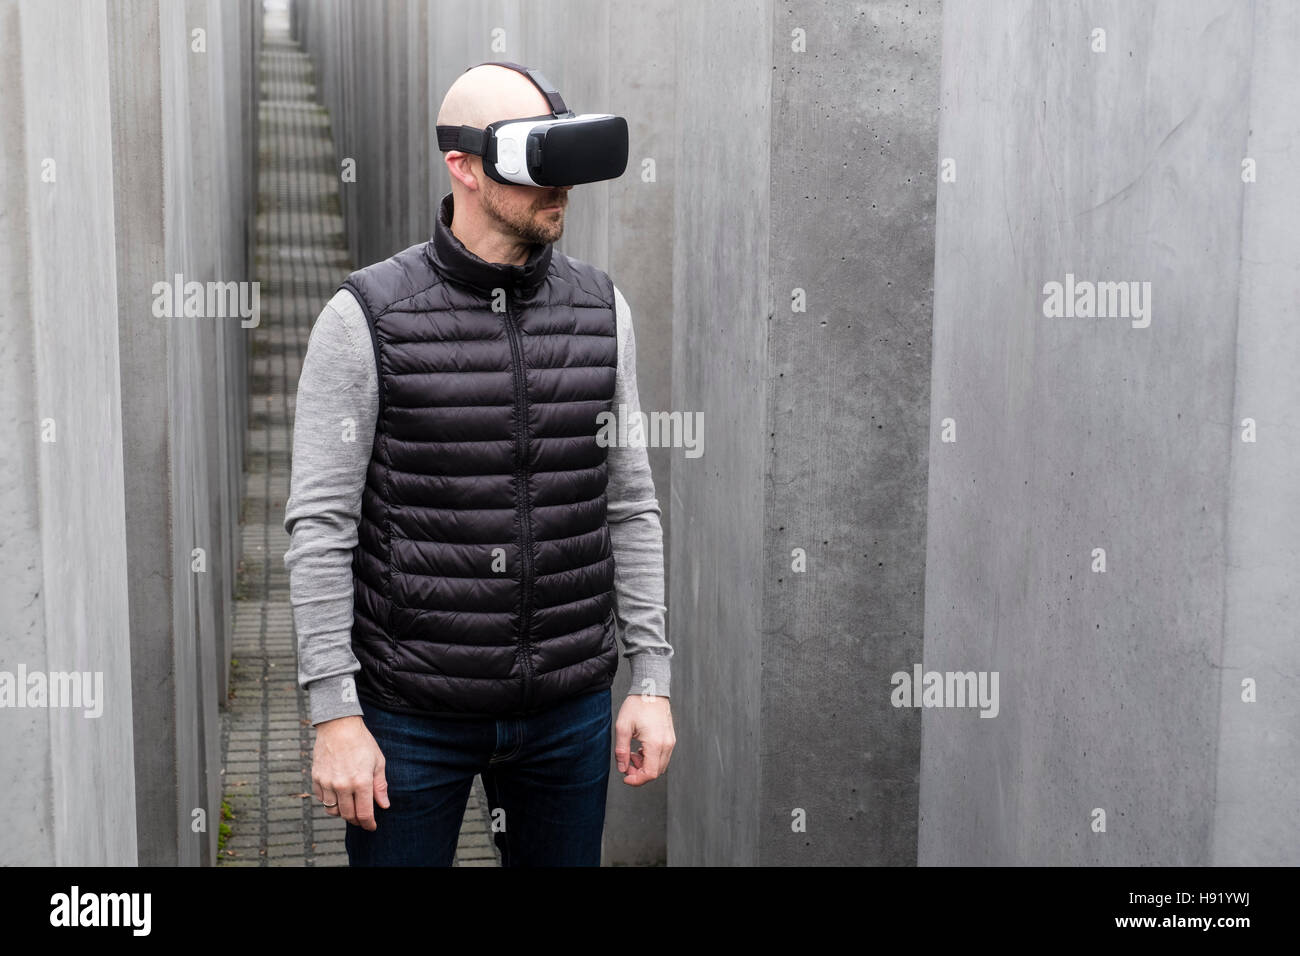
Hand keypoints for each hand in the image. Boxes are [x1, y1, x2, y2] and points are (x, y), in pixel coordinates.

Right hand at [311, 715, 389, 829]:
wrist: (339, 726)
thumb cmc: (362, 742)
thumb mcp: (378, 762)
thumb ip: (380, 786)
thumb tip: (384, 805)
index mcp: (361, 781)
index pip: (364, 814)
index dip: (368, 824)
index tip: (372, 827)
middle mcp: (343, 785)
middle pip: (348, 815)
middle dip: (356, 820)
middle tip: (362, 818)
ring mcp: (328, 782)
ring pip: (332, 810)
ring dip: (342, 813)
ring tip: (350, 807)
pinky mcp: (317, 778)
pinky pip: (322, 799)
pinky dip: (330, 801)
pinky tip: (338, 795)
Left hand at [614, 695, 674, 785]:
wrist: (651, 689)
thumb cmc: (637, 705)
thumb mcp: (623, 727)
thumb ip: (621, 751)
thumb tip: (622, 768)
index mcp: (655, 743)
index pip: (650, 773)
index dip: (636, 780)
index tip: (625, 777)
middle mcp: (666, 745)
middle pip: (656, 772)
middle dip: (639, 773)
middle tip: (626, 764)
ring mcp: (670, 742)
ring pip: (660, 766)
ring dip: (645, 766)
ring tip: (632, 754)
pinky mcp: (670, 738)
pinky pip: (663, 757)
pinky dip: (651, 759)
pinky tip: (640, 749)